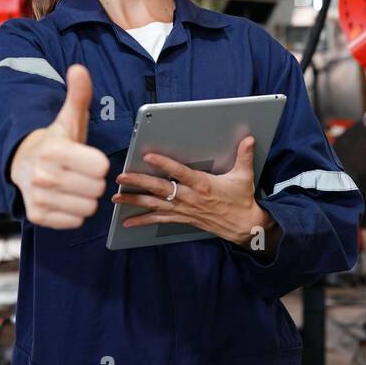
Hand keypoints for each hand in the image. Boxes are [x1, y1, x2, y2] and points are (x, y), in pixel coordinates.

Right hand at [9, 63, 109, 228]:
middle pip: (96, 189)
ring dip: (85, 198)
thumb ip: (78, 95)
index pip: (101, 167)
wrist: (21, 163)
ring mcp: (38, 197)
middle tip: (80, 172)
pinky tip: (64, 198)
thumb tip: (79, 69)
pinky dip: (73, 213)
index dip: (98, 162)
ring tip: (73, 185)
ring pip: (87, 207)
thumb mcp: (68, 118)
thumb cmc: (55, 141)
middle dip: (93, 181)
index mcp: (54, 150)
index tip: (86, 157)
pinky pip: (75, 221)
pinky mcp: (37, 216)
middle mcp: (42, 175)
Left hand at [113, 135, 270, 245]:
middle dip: (139, 182)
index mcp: (203, 184)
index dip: (164, 165)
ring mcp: (184, 209)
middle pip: (161, 188)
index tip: (149, 157)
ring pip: (155, 205)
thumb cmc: (241, 199)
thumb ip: (244, 156)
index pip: (180, 172)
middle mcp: (190, 197)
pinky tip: (128, 222)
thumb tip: (249, 138)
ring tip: (117, 198)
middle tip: (121, 177)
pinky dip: (143, 221)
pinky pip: (159, 220)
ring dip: (135, 201)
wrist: (243, 226)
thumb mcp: (245, 176)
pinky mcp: (183, 219)